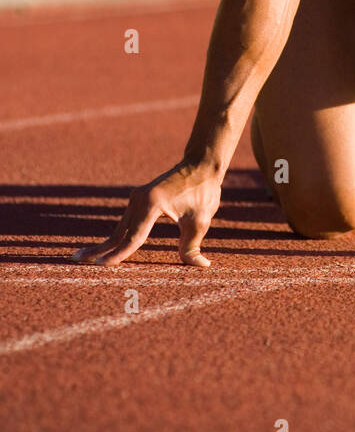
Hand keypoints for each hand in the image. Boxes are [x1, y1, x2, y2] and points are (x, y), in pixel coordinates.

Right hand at [73, 160, 222, 266]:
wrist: (201, 166)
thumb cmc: (203, 192)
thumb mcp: (201, 221)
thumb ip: (193, 245)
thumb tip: (201, 265)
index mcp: (152, 204)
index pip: (133, 236)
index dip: (118, 255)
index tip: (100, 266)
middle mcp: (139, 199)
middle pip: (118, 232)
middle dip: (98, 249)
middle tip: (75, 260)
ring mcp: (137, 198)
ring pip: (119, 228)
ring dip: (103, 244)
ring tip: (82, 257)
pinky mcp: (139, 200)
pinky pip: (126, 223)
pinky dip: (115, 236)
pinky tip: (103, 246)